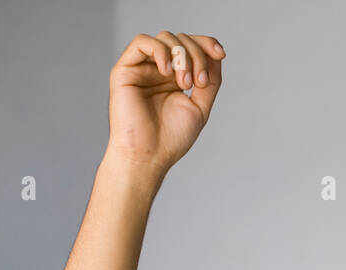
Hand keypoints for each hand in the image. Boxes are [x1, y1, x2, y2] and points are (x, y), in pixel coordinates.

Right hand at [105, 32, 224, 178]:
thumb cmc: (172, 138)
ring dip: (182, 56)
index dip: (206, 44)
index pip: (191, 48)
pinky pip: (142, 42)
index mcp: (175, 78)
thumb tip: (217, 54)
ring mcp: (142, 69)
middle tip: (197, 83)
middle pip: (181, 40)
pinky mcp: (125, 69)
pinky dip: (161, 51)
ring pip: (165, 38)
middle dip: (197, 56)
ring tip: (184, 84)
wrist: (149, 155)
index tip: (220, 53)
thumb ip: (210, 81)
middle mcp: (158, 70)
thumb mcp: (201, 106)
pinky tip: (168, 72)